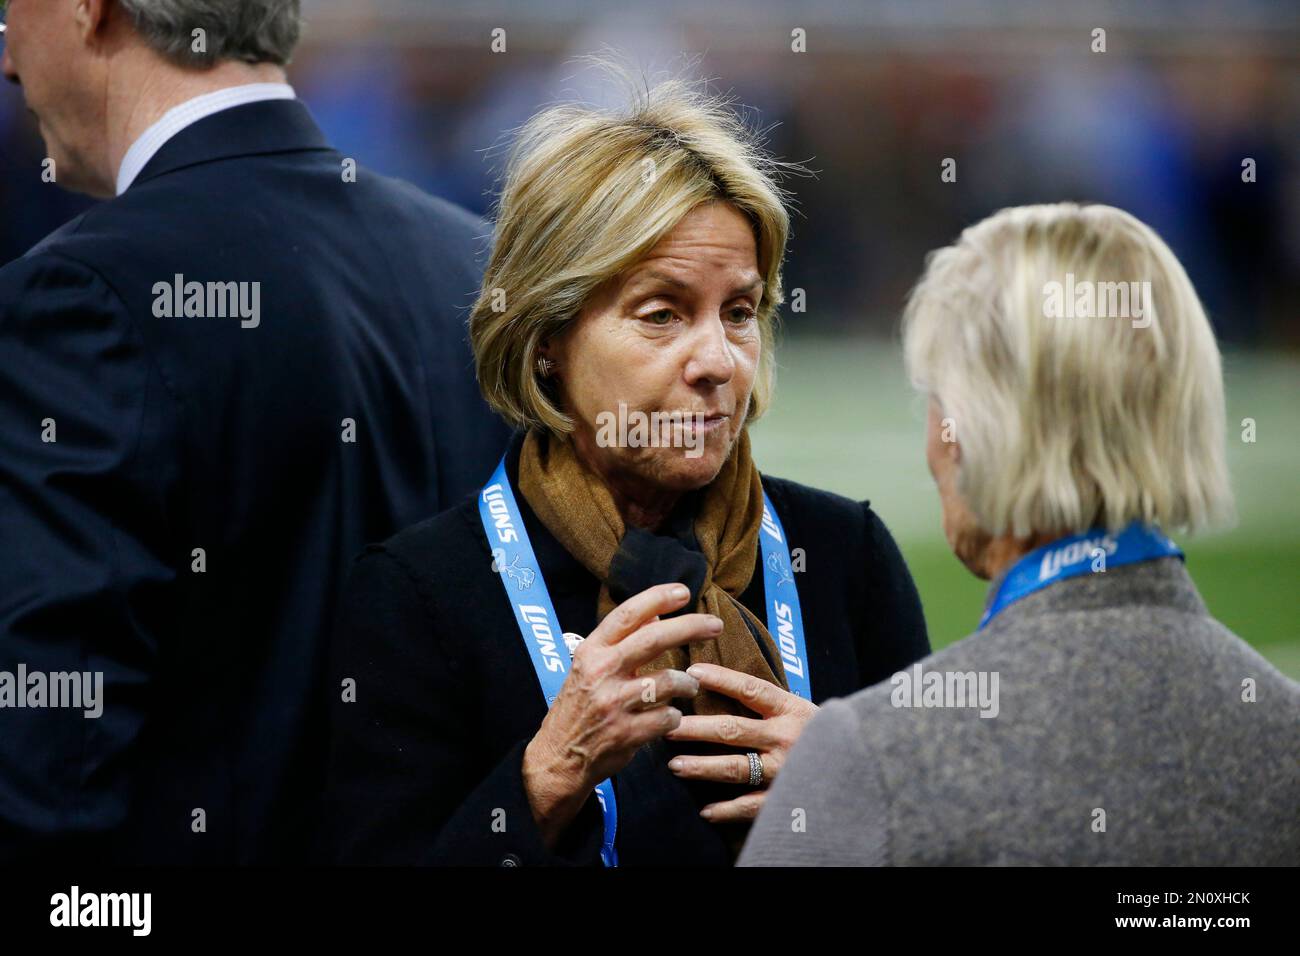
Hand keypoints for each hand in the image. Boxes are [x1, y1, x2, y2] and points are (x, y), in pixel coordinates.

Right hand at [522, 583, 721, 846]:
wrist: (557, 758)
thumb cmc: (578, 708)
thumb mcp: (589, 668)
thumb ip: (620, 641)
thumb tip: (655, 614)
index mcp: (591, 651)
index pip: (627, 615)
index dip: (658, 598)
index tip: (683, 592)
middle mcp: (601, 672)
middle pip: (654, 639)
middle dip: (690, 626)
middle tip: (715, 625)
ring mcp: (613, 704)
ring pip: (668, 680)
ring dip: (687, 683)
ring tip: (690, 686)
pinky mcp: (626, 733)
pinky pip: (668, 717)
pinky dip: (674, 716)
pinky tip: (669, 717)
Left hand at [663, 662, 818, 823]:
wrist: (864, 763)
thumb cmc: (823, 734)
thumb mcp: (802, 710)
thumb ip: (770, 702)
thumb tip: (727, 686)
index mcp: (791, 709)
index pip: (750, 689)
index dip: (720, 679)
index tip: (691, 672)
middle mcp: (787, 737)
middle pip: (732, 729)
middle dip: (696, 728)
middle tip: (667, 726)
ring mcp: (786, 769)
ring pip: (736, 768)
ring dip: (703, 767)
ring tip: (675, 766)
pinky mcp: (788, 797)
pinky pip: (752, 805)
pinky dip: (728, 809)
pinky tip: (706, 810)